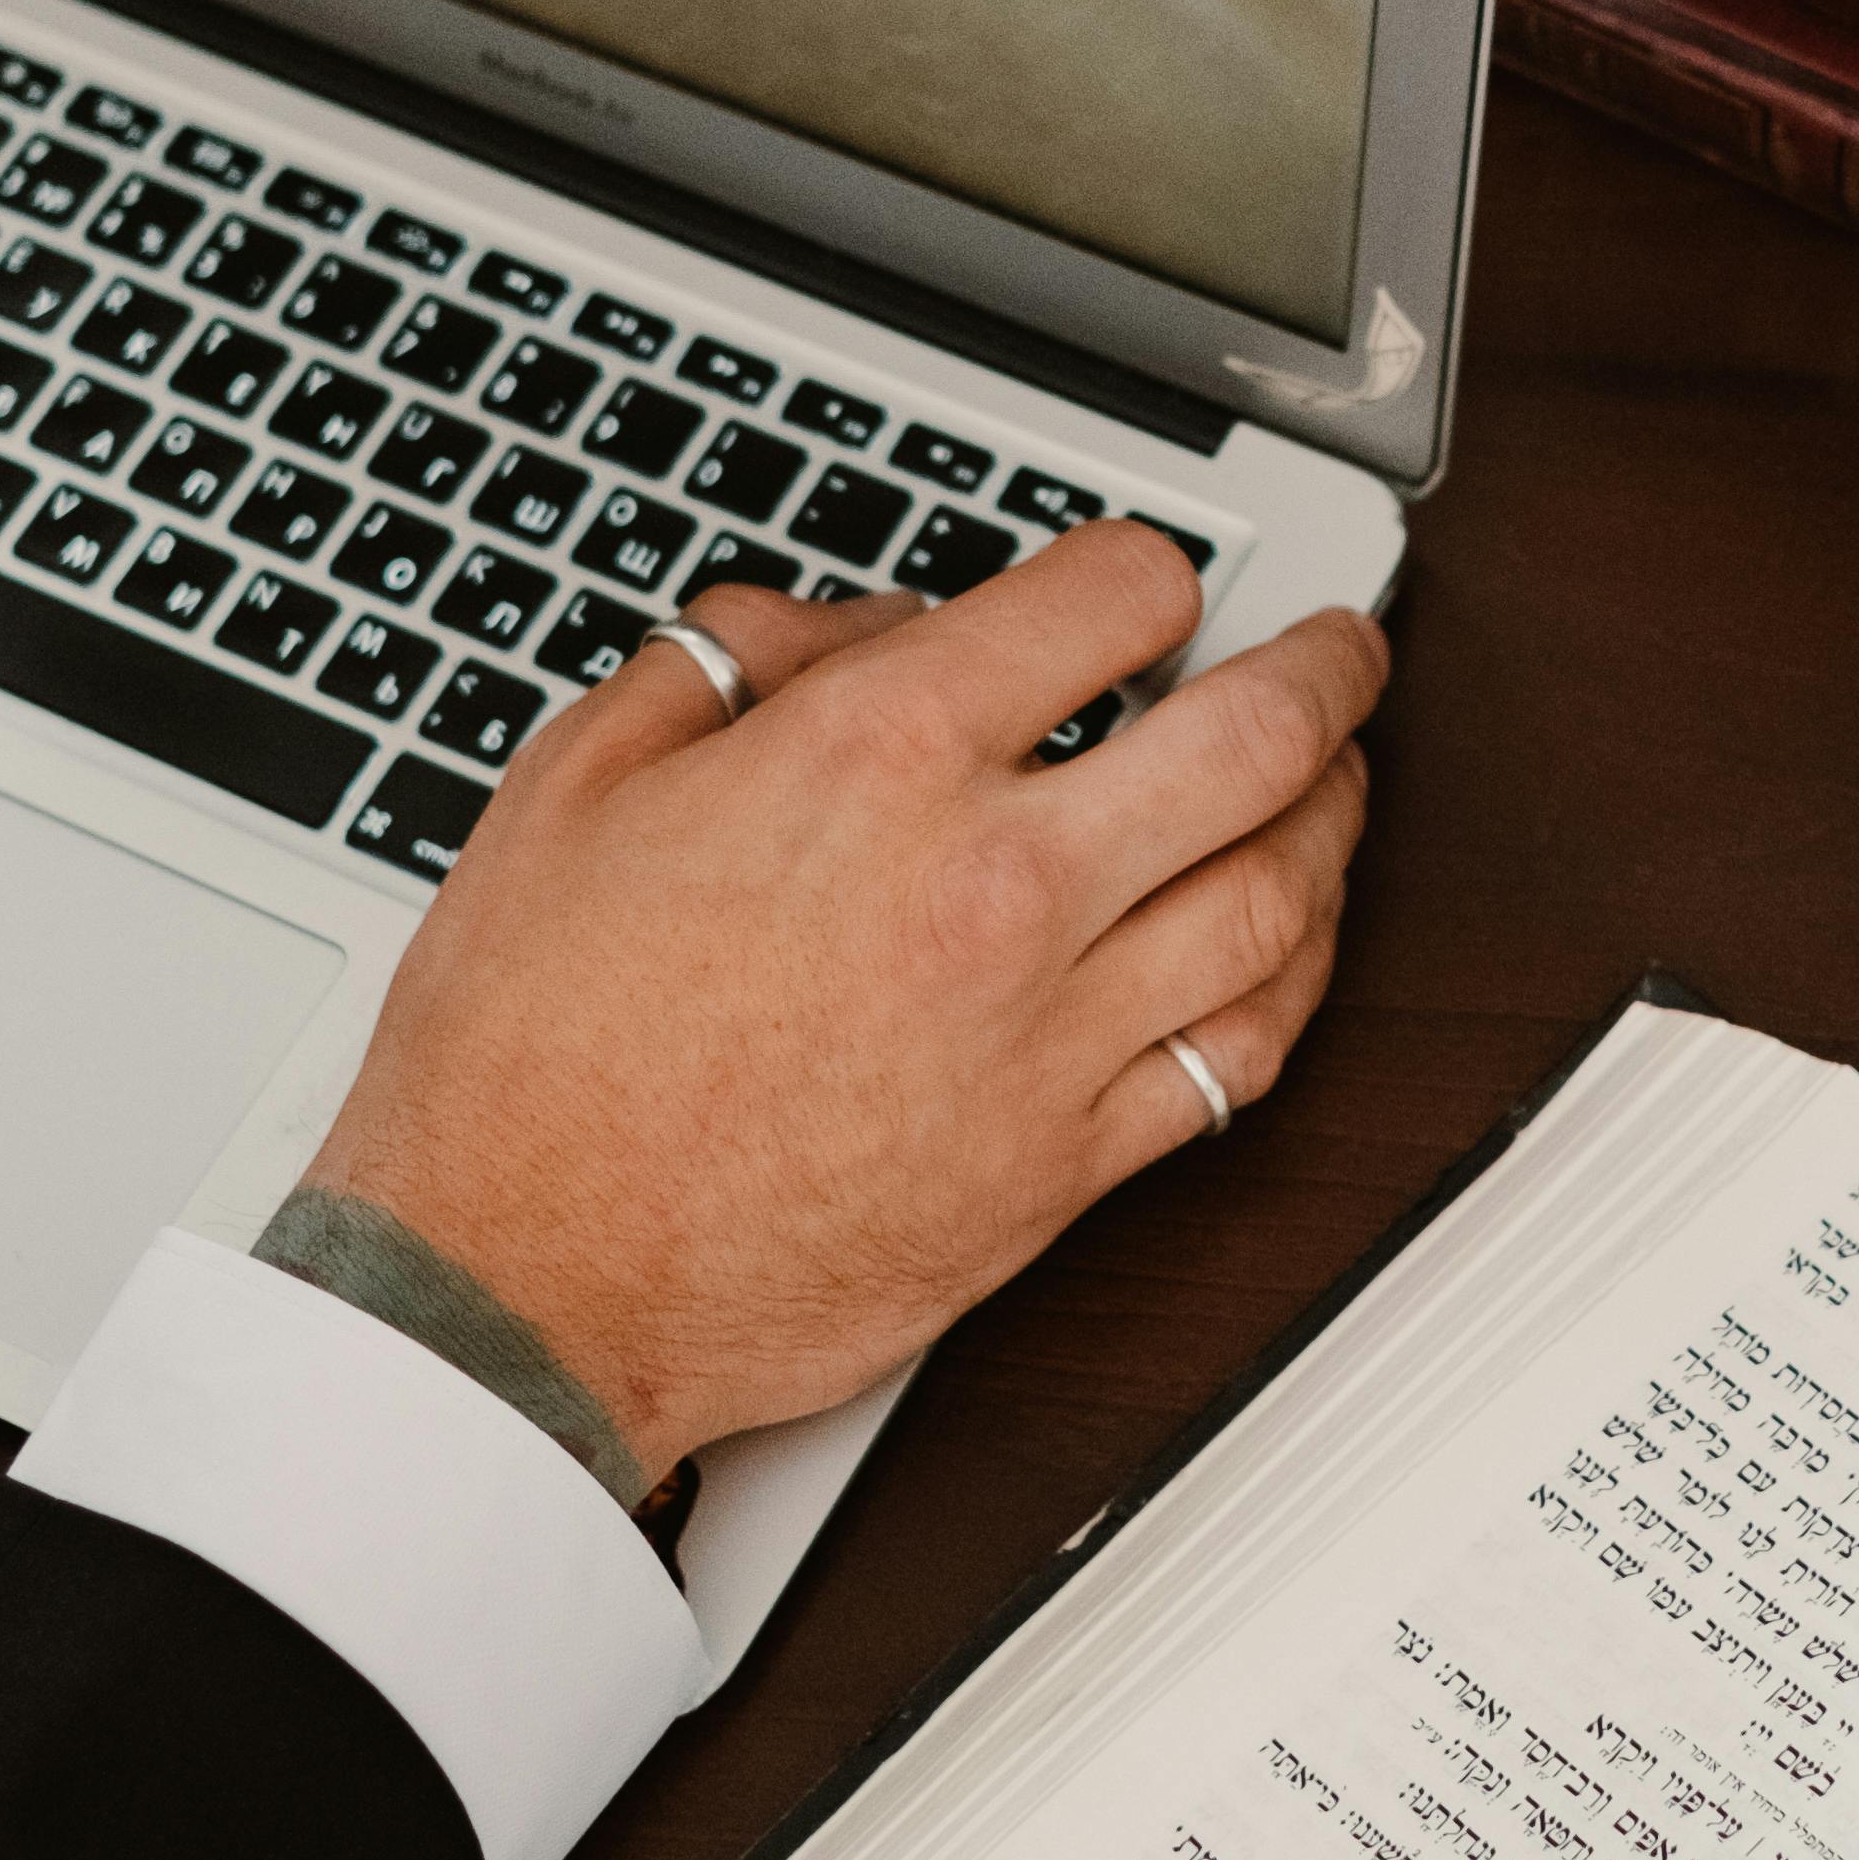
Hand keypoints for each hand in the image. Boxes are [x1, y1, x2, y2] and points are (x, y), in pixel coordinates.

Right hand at [308, 525, 1384, 1491]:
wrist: (515, 1287)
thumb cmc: (526, 1058)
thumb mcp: (574, 783)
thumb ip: (728, 663)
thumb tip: (855, 625)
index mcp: (875, 760)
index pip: (1113, 597)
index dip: (1149, 572)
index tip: (1153, 589)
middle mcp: (992, 885)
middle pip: (1258, 734)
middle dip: (1328, 668)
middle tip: (1342, 651)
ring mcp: (1047, 1034)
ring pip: (1284, 893)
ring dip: (1336, 816)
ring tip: (1337, 781)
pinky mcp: (1063, 1168)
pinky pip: (1240, 1057)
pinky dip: (1295, 983)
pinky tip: (1291, 948)